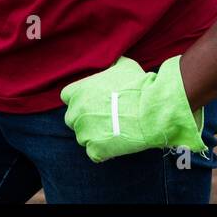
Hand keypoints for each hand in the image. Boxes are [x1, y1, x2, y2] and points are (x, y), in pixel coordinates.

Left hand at [60, 55, 206, 162]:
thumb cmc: (138, 86)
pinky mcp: (95, 149)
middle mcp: (76, 112)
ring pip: (83, 137)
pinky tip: (116, 144)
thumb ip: (111, 66)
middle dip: (84, 119)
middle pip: (72, 118)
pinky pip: (94, 153)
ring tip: (114, 131)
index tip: (91, 101)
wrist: (150, 110)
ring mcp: (84, 132)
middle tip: (103, 118)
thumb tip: (112, 63)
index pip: (66, 96)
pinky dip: (103, 151)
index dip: (79, 99)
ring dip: (94, 135)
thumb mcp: (123, 66)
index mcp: (79, 91)